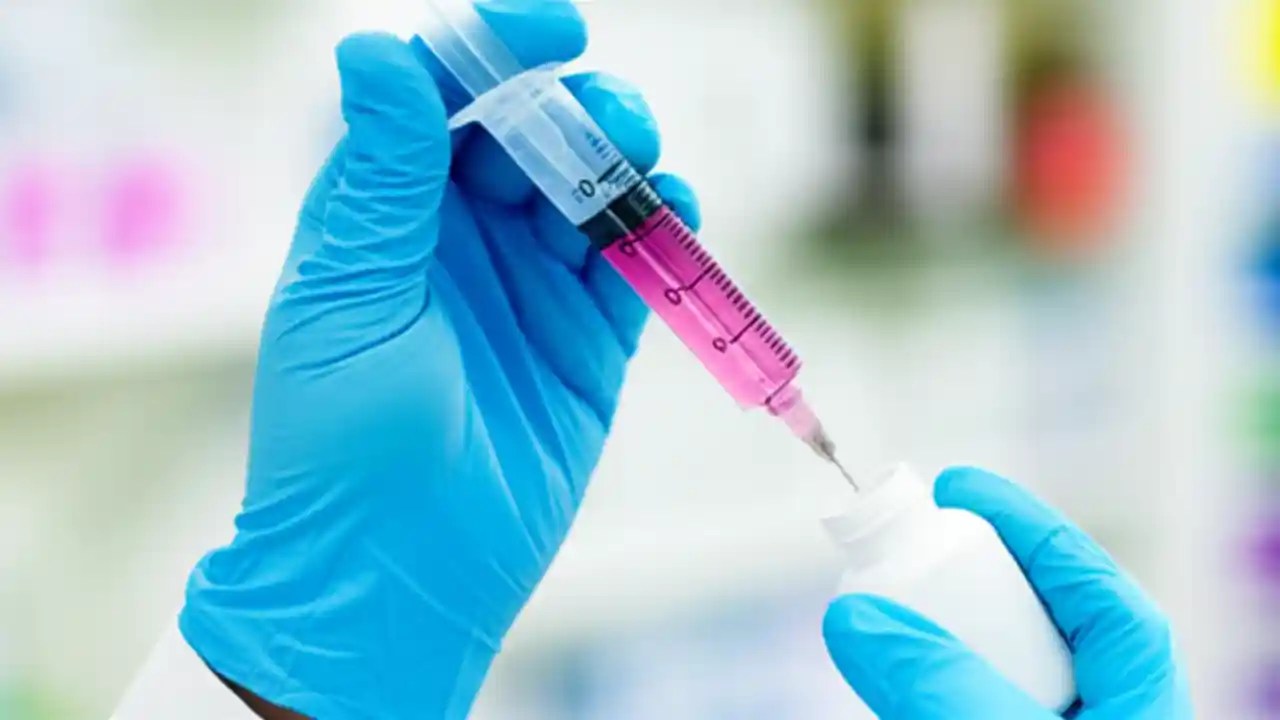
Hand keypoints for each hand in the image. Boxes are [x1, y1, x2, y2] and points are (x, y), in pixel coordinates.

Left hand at [177, 3, 699, 717]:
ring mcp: (529, 291)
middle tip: (608, 114)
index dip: (491, 52)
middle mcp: (462, 242)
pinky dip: (660, 232)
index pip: (440, 103)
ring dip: (625, 162)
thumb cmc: (343, 442)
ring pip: (591, 193)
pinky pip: (634, 268)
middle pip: (530, 138)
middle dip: (574, 109)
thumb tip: (378, 52)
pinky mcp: (587, 344)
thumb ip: (383, 178)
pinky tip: (672, 210)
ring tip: (641, 157)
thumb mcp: (354, 297)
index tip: (548, 29)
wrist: (395, 574)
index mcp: (388, 217)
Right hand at [822, 468, 1192, 718]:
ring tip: (884, 618)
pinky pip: (963, 708)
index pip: (1088, 579)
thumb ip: (938, 684)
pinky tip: (893, 692)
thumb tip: (852, 612)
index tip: (956, 482)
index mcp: (1141, 692)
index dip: (1024, 521)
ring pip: (995, 671)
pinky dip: (926, 694)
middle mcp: (1101, 711)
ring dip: (937, 641)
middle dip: (969, 582)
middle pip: (1039, 622)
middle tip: (909, 557)